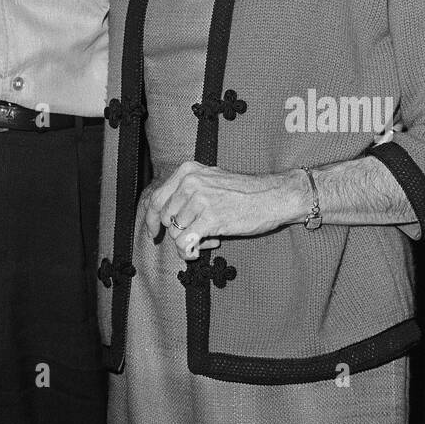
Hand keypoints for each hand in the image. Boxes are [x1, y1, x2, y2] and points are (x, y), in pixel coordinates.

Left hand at [145, 161, 306, 261]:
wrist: (273, 196)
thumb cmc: (245, 191)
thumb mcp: (211, 180)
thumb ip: (188, 192)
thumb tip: (166, 215)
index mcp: (187, 171)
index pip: (155, 199)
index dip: (151, 219)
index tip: (153, 233)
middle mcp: (190, 182)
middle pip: (165, 219)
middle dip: (178, 232)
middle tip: (199, 233)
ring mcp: (199, 199)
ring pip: (176, 233)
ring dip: (191, 240)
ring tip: (211, 234)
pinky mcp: (210, 218)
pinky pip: (185, 244)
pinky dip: (190, 252)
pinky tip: (206, 246)